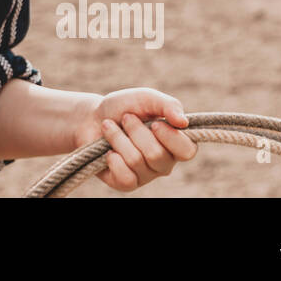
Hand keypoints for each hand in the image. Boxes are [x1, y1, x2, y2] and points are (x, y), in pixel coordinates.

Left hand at [71, 88, 197, 191]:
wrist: (92, 117)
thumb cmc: (123, 107)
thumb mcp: (146, 98)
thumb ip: (168, 105)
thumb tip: (184, 122)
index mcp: (176, 142)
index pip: (187, 151)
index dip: (171, 137)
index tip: (154, 123)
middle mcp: (164, 162)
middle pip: (156, 155)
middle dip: (135, 131)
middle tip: (126, 119)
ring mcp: (146, 175)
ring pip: (136, 161)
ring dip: (118, 138)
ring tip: (110, 127)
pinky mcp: (127, 183)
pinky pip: (125, 177)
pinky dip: (112, 158)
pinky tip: (108, 150)